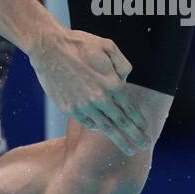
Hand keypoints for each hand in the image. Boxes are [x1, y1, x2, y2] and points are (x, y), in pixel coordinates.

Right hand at [29, 26, 149, 155]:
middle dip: (135, 136)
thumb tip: (126, 79)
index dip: (139, 120)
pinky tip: (103, 129)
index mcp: (112, 83)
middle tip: (145, 145)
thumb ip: (122, 64)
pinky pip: (87, 122)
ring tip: (130, 149)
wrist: (48, 48)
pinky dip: (97, 127)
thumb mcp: (107, 46)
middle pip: (121, 122)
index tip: (146, 129)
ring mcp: (83, 105)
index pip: (130, 107)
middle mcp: (100, 98)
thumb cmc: (78, 44)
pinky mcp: (69, 109)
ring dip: (119, 139)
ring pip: (106, 127)